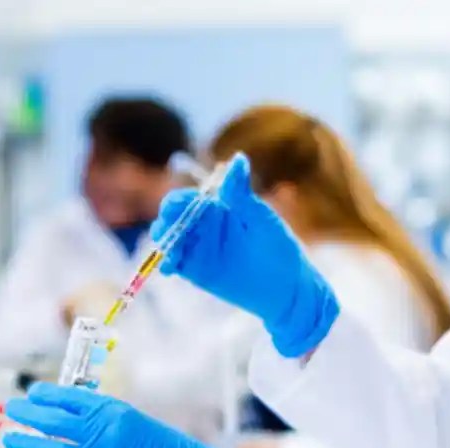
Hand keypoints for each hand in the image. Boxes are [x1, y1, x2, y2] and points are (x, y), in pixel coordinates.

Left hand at [2, 383, 239, 447]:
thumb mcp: (137, 424)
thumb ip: (106, 424)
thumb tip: (74, 426)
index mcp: (115, 411)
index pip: (71, 397)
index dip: (47, 395)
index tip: (32, 394)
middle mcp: (106, 431)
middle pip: (55, 419)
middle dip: (28, 413)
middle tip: (10, 410)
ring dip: (28, 443)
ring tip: (9, 439)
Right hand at [155, 154, 338, 356]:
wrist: (286, 286)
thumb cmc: (277, 246)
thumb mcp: (259, 218)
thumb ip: (241, 193)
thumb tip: (239, 158)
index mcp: (216, 206)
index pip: (188, 199)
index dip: (178, 201)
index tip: (175, 206)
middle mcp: (203, 225)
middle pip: (173, 219)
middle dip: (166, 222)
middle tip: (165, 230)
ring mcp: (198, 248)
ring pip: (170, 240)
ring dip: (164, 243)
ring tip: (170, 252)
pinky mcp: (196, 271)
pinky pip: (175, 263)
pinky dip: (167, 262)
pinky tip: (168, 266)